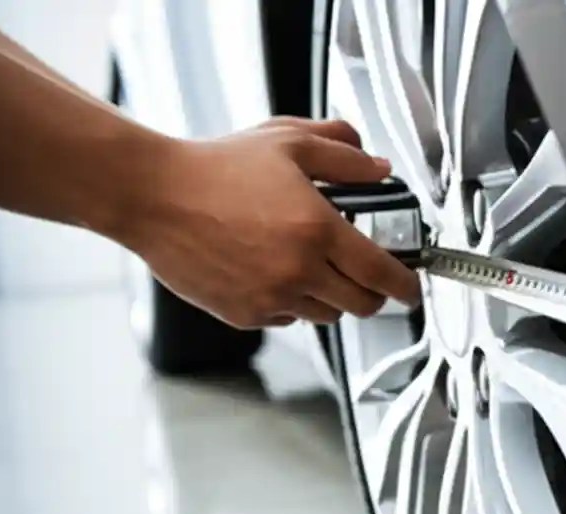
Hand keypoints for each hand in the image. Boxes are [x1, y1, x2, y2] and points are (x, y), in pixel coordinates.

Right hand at [120, 117, 419, 328]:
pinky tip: (272, 270)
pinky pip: (287, 318)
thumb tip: (379, 168)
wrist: (155, 196)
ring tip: (310, 263)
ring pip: (326, 315)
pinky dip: (291, 302)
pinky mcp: (244, 314)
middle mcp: (298, 271)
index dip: (405, 285)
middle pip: (362, 305)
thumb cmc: (216, 168)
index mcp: (318, 231)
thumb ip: (343, 155)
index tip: (411, 287)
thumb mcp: (288, 143)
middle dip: (372, 292)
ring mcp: (271, 297)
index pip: (382, 274)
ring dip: (330, 296)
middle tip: (366, 274)